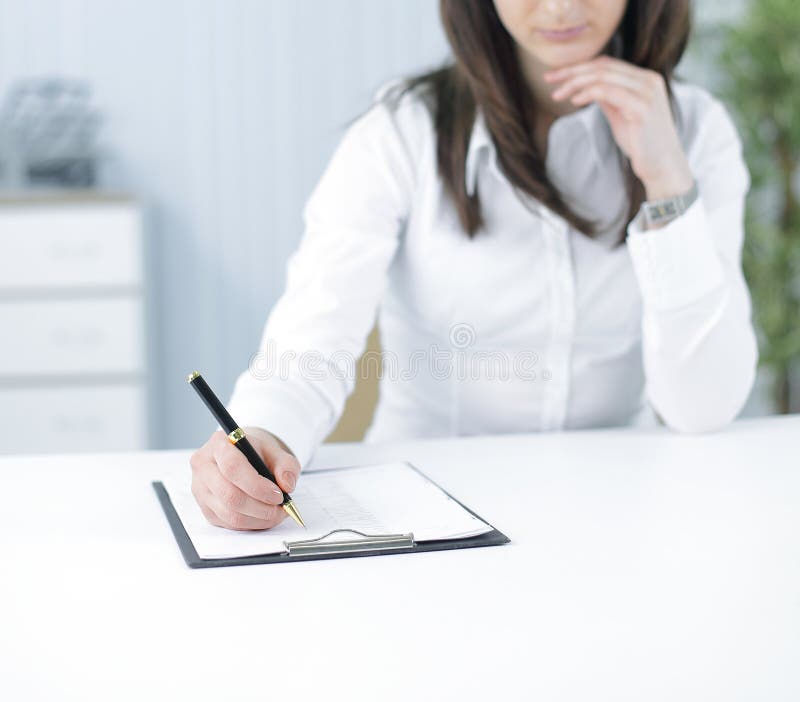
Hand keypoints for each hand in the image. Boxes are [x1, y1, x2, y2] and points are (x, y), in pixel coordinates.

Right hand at [189, 426, 300, 529]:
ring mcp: (201, 489)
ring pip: (229, 514)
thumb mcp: (276, 452)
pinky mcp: (205, 508)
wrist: (243, 456)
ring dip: (258, 519)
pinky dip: (251, 524)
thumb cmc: (257, 453)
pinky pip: (228, 523)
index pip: (232, 467)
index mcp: (218, 444)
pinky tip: (263, 516)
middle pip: (229, 495)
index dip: (257, 486)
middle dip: (261, 507)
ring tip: (276, 513)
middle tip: (280, 508)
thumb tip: (287, 485)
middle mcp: (204, 466)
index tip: (278, 494)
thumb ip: (286, 465)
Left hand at [544, 56, 693, 200]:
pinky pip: (608, 91)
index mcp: (644, 79)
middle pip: (602, 66)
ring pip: (603, 76)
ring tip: (557, 94)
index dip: (578, 68)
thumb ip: (608, 98)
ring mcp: (647, 91)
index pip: (606, 64)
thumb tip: (586, 88)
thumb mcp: (620, 115)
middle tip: (549, 80)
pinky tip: (574, 101)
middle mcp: (648, 79)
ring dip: (575, 83)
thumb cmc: (641, 143)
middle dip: (571, 72)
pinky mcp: (642, 106)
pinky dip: (588, 93)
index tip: (555, 77)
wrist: (662, 165)